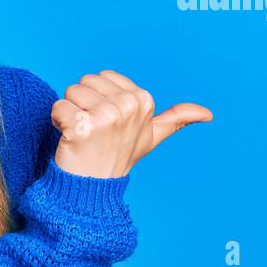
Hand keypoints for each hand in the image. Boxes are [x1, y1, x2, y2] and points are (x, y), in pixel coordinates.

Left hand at [52, 70, 211, 177]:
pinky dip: (57, 122)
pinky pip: (58, 108)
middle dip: (82, 104)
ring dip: (68, 113)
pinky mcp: (83, 126)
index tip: (106, 124)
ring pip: (70, 92)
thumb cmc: (117, 157)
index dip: (98, 99)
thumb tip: (208, 114)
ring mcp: (107, 117)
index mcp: (144, 100)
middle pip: (84, 82)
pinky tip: (69, 139)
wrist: (92, 188)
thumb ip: (176, 120)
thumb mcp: (150, 137)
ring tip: (81, 135)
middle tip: (92, 131)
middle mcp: (128, 106)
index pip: (102, 77)